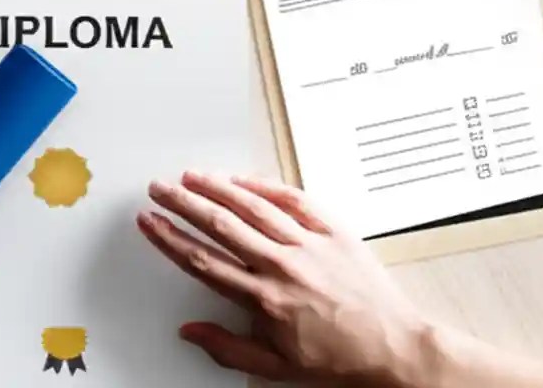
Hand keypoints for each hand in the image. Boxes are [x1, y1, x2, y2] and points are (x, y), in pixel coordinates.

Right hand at [138, 173, 542, 386]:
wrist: (392, 347)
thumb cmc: (338, 358)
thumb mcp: (275, 366)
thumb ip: (227, 347)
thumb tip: (190, 332)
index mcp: (264, 299)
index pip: (203, 261)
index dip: (170, 239)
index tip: (150, 222)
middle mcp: (282, 266)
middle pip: (221, 226)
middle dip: (184, 204)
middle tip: (159, 189)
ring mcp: (309, 245)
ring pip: (253, 207)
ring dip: (218, 188)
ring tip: (192, 176)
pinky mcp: (334, 232)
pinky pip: (295, 200)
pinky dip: (266, 186)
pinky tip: (244, 178)